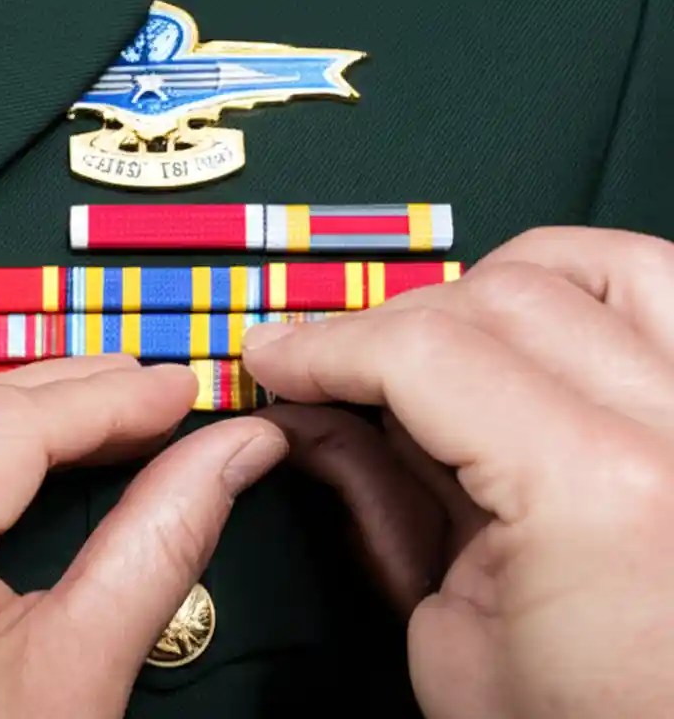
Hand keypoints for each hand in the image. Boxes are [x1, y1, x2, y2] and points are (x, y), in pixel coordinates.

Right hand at [241, 228, 673, 717]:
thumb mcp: (450, 644)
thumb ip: (379, 505)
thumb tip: (313, 414)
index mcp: (598, 495)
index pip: (428, 355)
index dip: (327, 345)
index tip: (275, 357)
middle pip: (504, 295)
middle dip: (394, 322)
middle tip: (335, 368)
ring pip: (599, 264)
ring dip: (499, 285)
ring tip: (445, 341)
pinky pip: (668, 295)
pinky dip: (593, 290)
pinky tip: (542, 331)